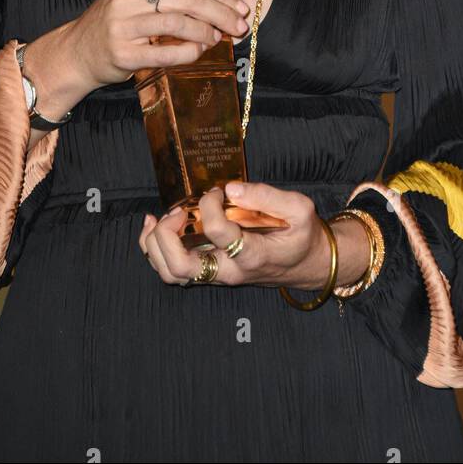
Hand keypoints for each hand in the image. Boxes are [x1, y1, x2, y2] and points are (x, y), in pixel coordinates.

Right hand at [62, 0, 251, 95]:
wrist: (75, 52)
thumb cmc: (115, 25)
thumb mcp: (137, 0)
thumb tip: (219, 5)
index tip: (241, 7)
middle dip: (221, 12)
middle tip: (241, 26)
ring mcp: (123, 25)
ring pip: (178, 22)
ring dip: (206, 32)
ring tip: (218, 39)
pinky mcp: (122, 53)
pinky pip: (165, 52)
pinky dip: (188, 52)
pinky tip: (199, 52)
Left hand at [138, 181, 336, 290]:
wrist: (307, 265)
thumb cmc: (303, 236)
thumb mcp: (300, 209)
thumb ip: (267, 196)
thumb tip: (231, 189)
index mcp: (253, 255)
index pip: (219, 233)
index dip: (209, 206)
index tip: (216, 191)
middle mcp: (229, 270)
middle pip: (180, 266)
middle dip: (167, 234)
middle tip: (179, 211)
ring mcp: (217, 274)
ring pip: (170, 272)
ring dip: (155, 244)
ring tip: (160, 218)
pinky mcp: (211, 271)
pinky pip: (173, 270)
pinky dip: (156, 248)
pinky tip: (158, 225)